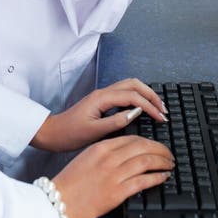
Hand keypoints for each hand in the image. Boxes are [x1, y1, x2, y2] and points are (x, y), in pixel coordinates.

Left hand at [31, 78, 167, 151]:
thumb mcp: (94, 132)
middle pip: (134, 84)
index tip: (161, 118)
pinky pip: (124, 93)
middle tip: (164, 110)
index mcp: (102, 98)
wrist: (53, 132)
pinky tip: (144, 108)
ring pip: (130, 86)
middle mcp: (103, 92)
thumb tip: (135, 114)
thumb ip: (115, 122)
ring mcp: (103, 95)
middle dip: (151, 95)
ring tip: (158, 108)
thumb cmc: (70, 134)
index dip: (149, 106)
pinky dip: (138, 97)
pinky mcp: (102, 101)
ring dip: (146, 94)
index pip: (133, 96)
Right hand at [53, 135, 174, 217]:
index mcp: (100, 147)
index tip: (155, 145)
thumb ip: (104, 155)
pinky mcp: (118, 192)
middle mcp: (109, 158)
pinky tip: (163, 177)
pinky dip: (157, 177)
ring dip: (162, 161)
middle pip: (143, 146)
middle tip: (168, 154)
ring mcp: (114, 174)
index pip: (132, 138)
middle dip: (160, 149)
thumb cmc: (68, 184)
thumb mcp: (86, 160)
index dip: (148, 141)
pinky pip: (144, 180)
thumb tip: (124, 156)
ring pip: (147, 161)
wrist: (57, 203)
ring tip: (169, 164)